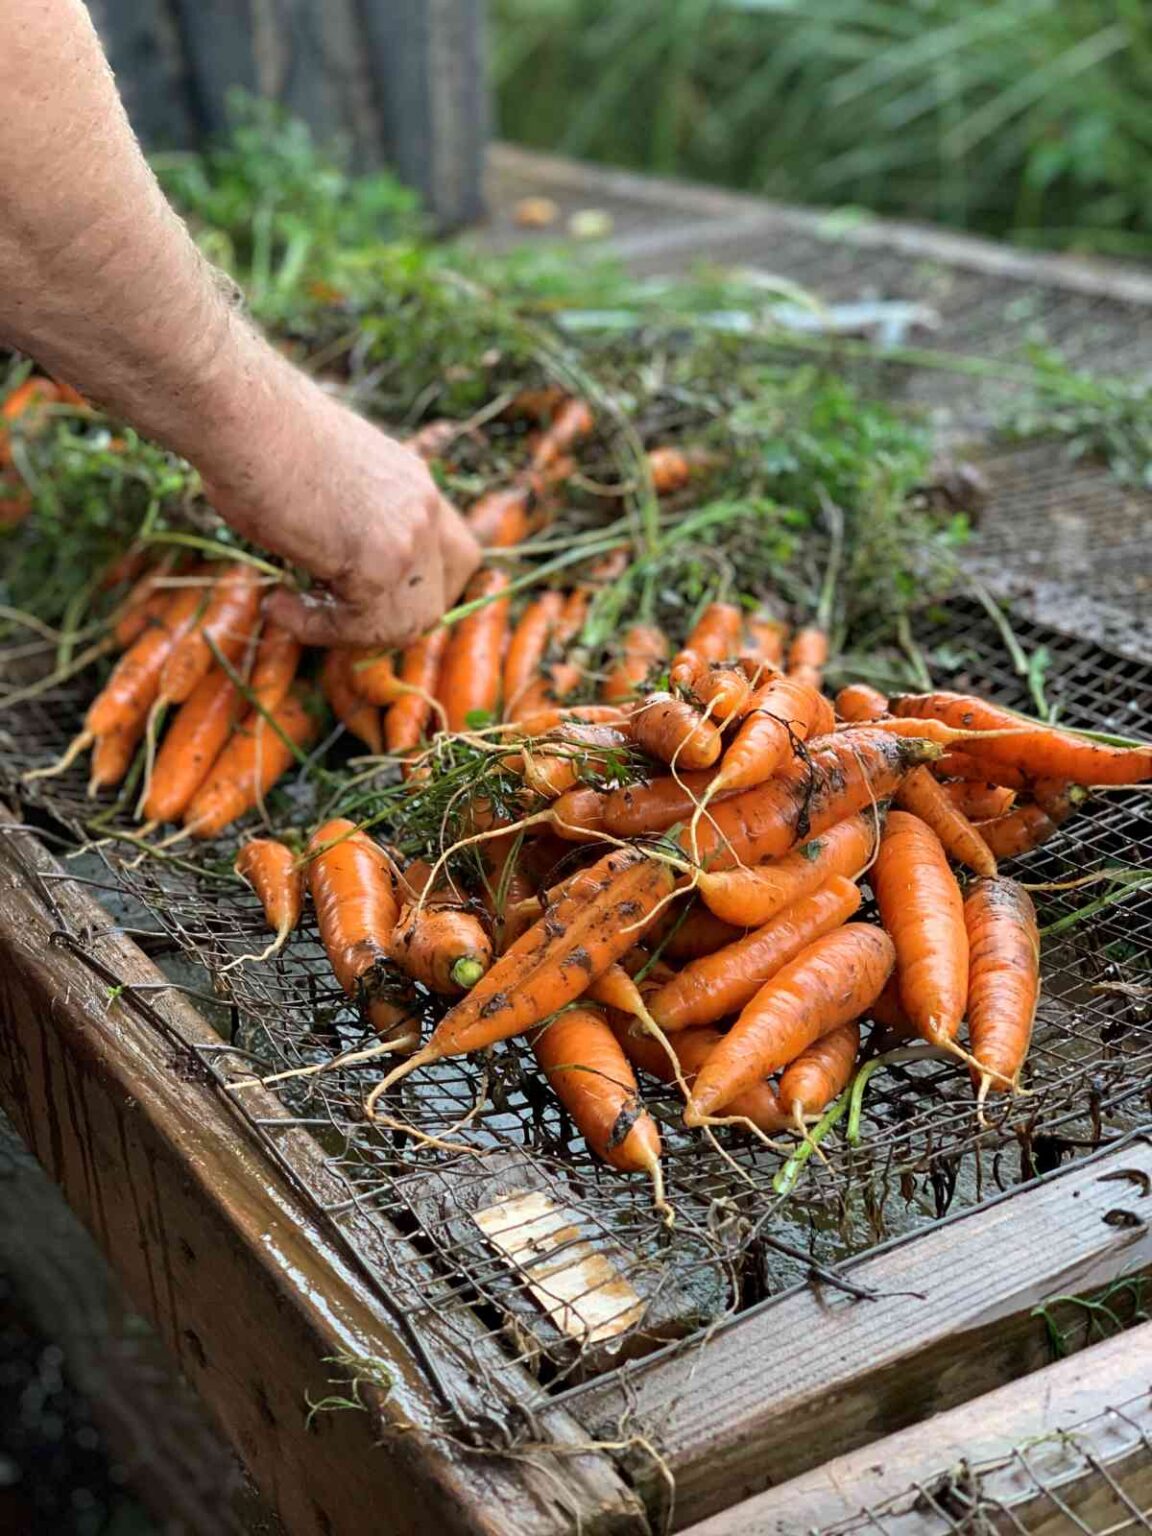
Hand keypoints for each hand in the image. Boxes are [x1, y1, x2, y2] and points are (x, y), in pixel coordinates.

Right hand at [201, 365, 480, 647]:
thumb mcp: (327, 479)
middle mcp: (423, 507)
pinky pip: (359, 626)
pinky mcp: (379, 566)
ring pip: (406, 624)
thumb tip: (331, 563)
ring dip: (350, 631)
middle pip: (441, 598)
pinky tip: (278, 604)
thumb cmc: (259, 437)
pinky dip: (316, 628)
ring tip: (293, 606)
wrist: (243, 412)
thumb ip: (352, 519)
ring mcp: (409, 537)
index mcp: (414, 482)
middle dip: (391, 621)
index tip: (371, 596)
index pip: (456, 555)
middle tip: (335, 613)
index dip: (421, 589)